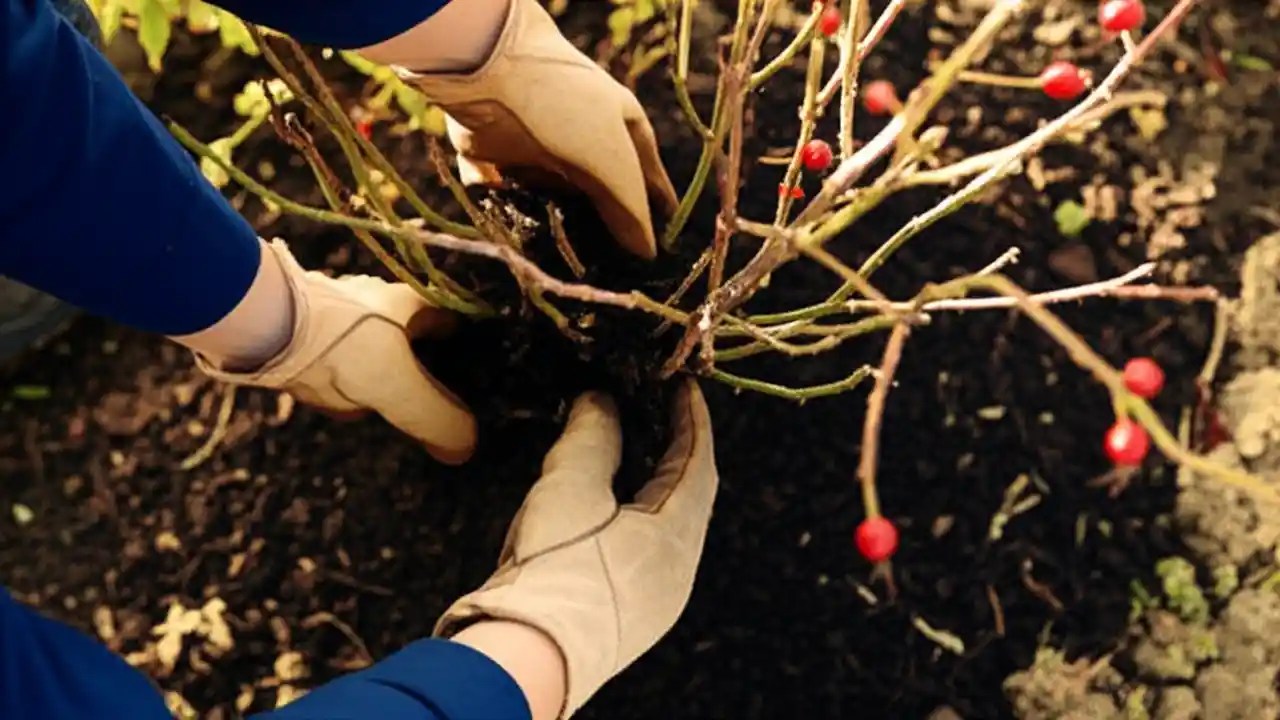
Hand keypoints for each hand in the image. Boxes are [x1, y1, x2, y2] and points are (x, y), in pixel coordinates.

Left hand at [194, 240, 476, 464]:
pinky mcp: (299, 320)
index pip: (451, 317)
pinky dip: (337, 371)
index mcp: (409, 303)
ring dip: (372, 367)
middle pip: (407, 330)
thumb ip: (437, 419)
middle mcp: (374, 297)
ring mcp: (334, 305)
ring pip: (367, 339)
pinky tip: (333, 394)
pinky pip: (331, 349)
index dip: (465, 343)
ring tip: (376, 401)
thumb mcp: (400, 390)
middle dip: (416, 359)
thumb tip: (465, 448)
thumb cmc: (341, 348)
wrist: (259, 321)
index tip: (473, 371)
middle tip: (424, 393)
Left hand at [400, 0, 678, 259]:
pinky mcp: (495, 159)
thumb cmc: (567, 109)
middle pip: (598, 195)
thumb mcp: (612, 161)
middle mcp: (579, 139)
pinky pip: (510, 200)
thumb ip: (631, 209)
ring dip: (554, 227)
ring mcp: (536, 148)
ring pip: (553, 202)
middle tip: (610, 268)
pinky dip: (513, 217)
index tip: (664, 245)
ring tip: (562, 259)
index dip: (655, 209)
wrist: (488, 70)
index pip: (647, 176)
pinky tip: (520, 242)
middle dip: (602, 229)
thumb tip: (647, 253)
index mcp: (619, 126)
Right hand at [436, 380, 717, 716]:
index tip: (683, 386)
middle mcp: (678, 571)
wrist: (525, 661)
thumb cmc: (554, 570)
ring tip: (633, 452)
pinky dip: (636, 518)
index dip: (692, 419)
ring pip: (667, 528)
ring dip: (655, 486)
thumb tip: (602, 401)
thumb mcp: (571, 486)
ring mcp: (655, 601)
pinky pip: (645, 555)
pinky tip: (608, 509)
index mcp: (677, 536)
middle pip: (689, 496)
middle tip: (660, 411)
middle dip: (677, 450)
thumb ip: (592, 436)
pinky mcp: (626, 619)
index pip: (699, 462)